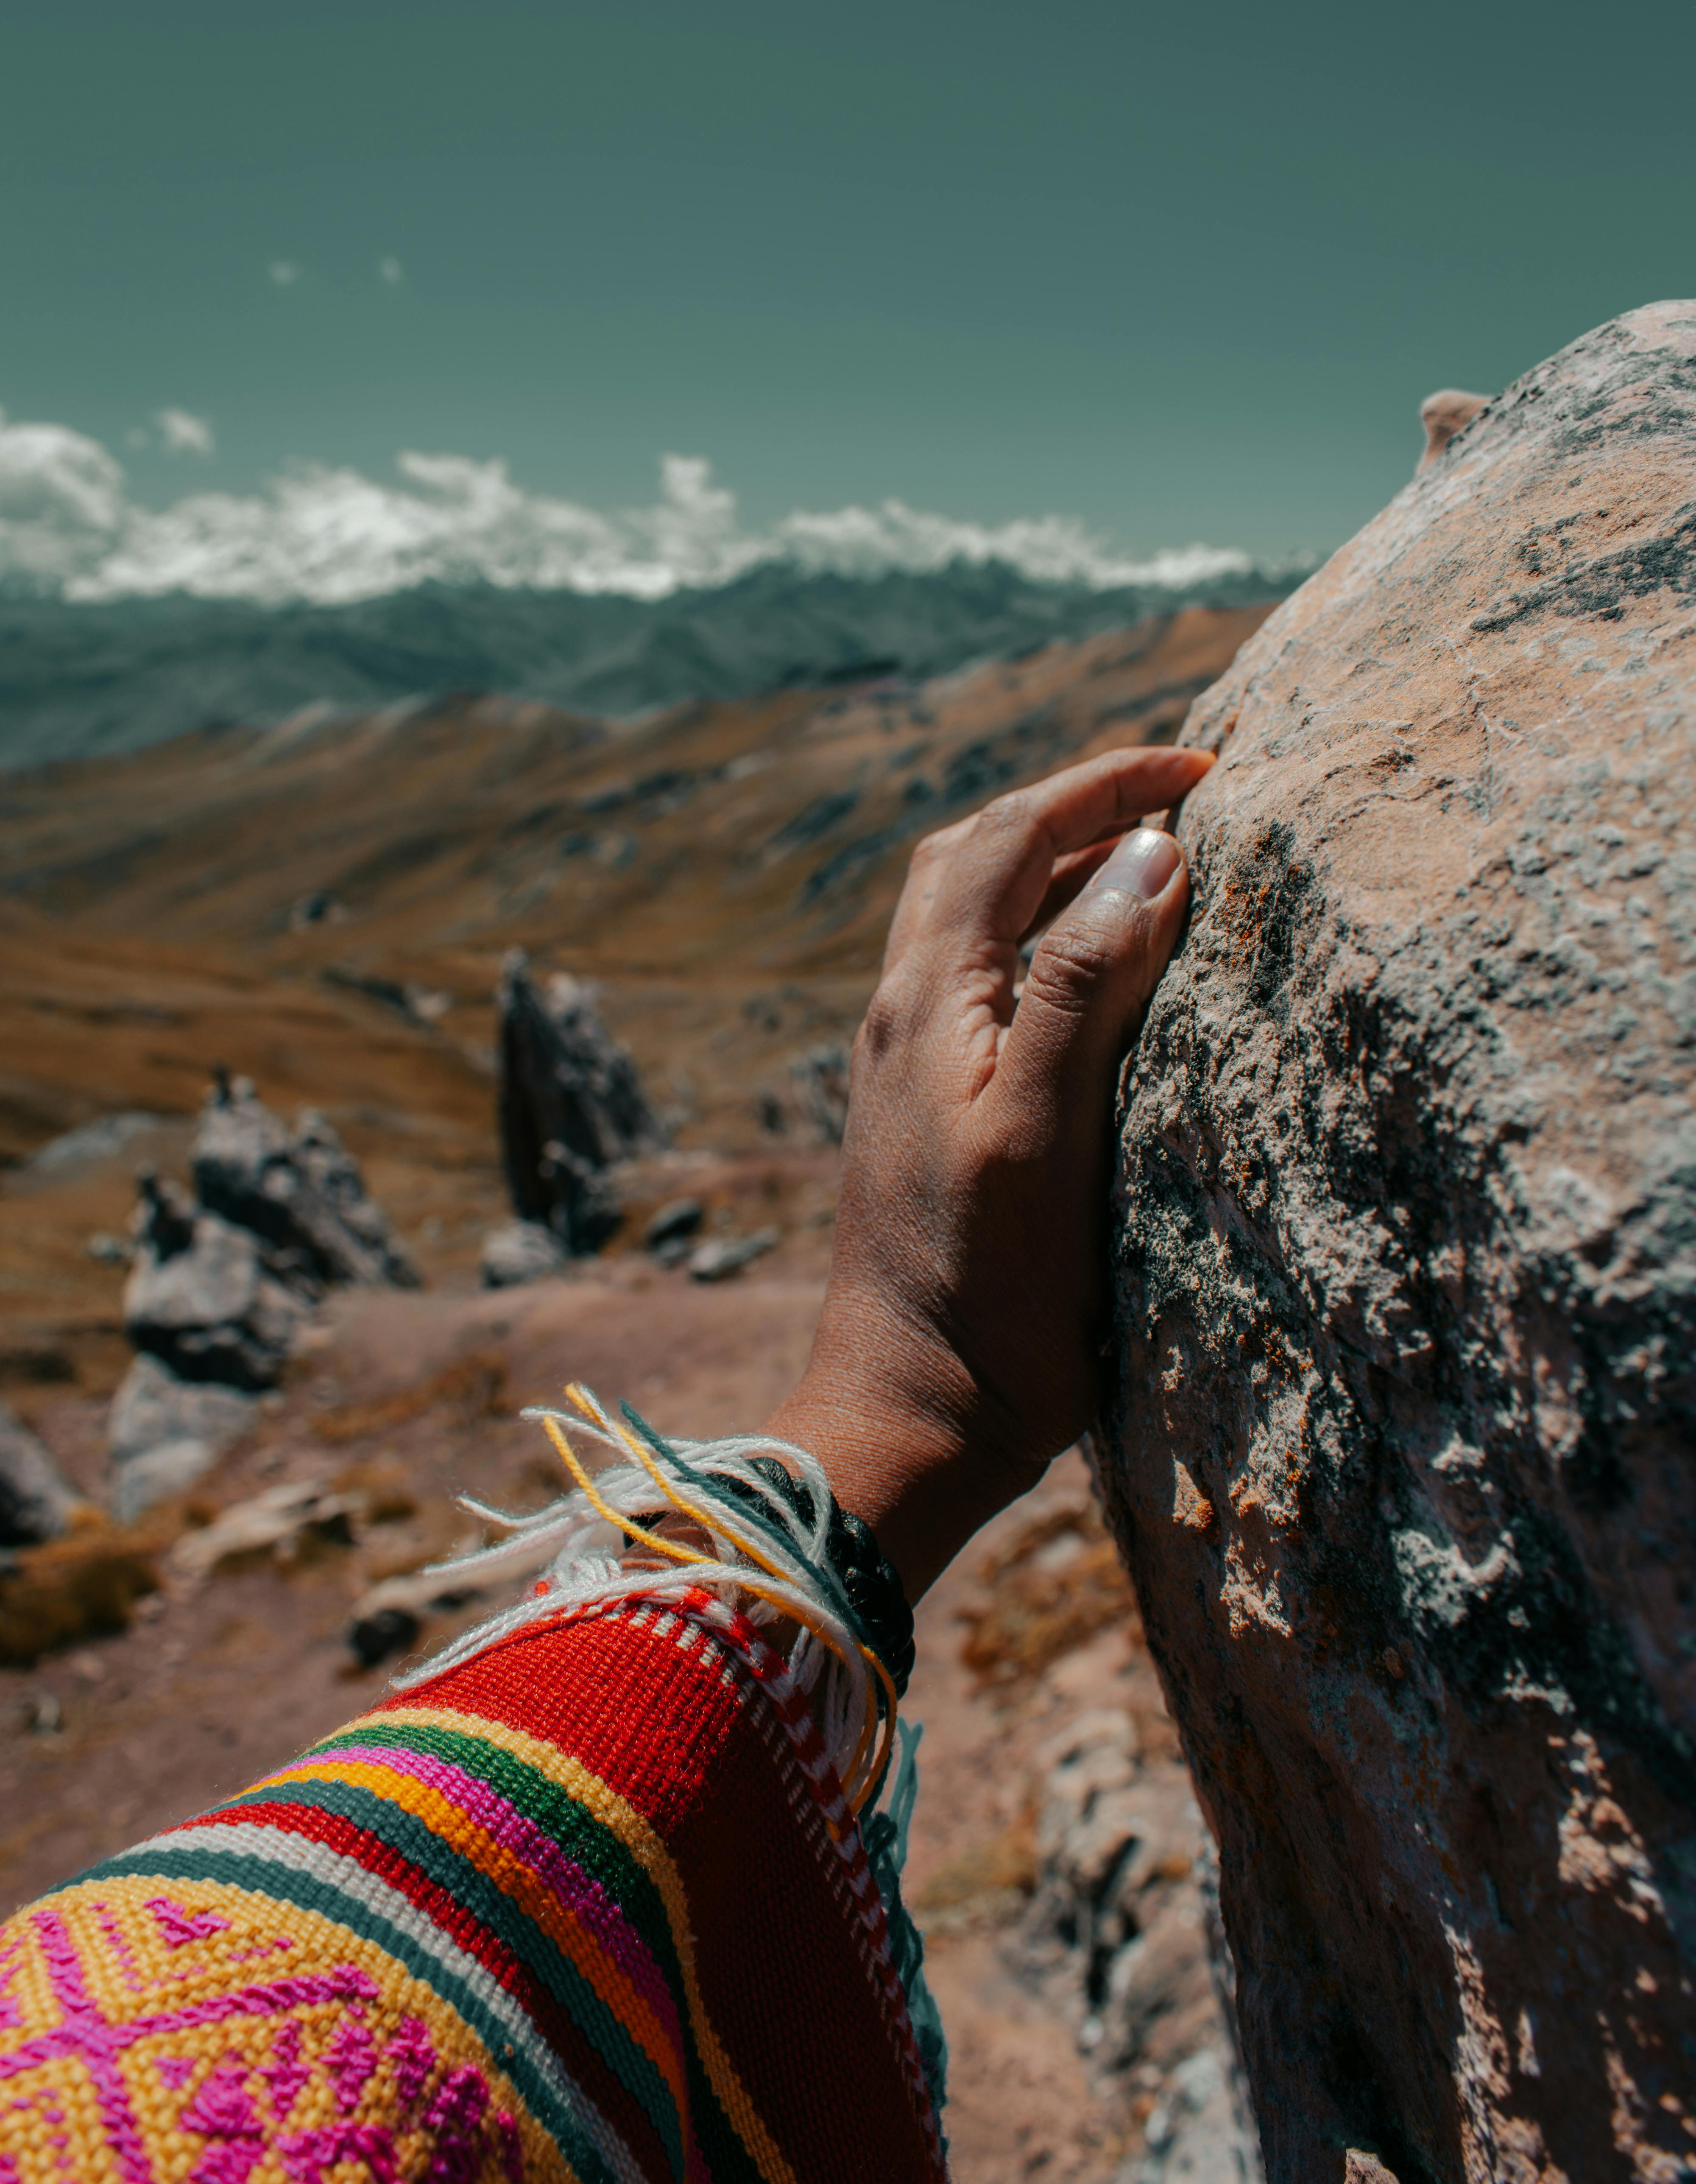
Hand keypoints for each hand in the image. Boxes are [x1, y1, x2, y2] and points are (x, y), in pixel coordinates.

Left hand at [763, 744, 1212, 1596]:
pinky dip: (1041, 938)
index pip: (1011, 835)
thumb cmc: (986, 1290)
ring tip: (1148, 865)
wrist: (910, 1416)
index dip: (1104, 784)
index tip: (1204, 767)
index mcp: (926, 1000)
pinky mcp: (926, 1112)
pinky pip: (980, 980)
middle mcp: (903, 1014)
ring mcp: (909, 1064)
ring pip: (970, 915)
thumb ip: (1087, 986)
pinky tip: (1100, 979)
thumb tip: (1149, 853)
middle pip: (976, 857)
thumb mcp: (1045, 1128)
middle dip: (1073, 807)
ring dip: (1051, 868)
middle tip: (1178, 798)